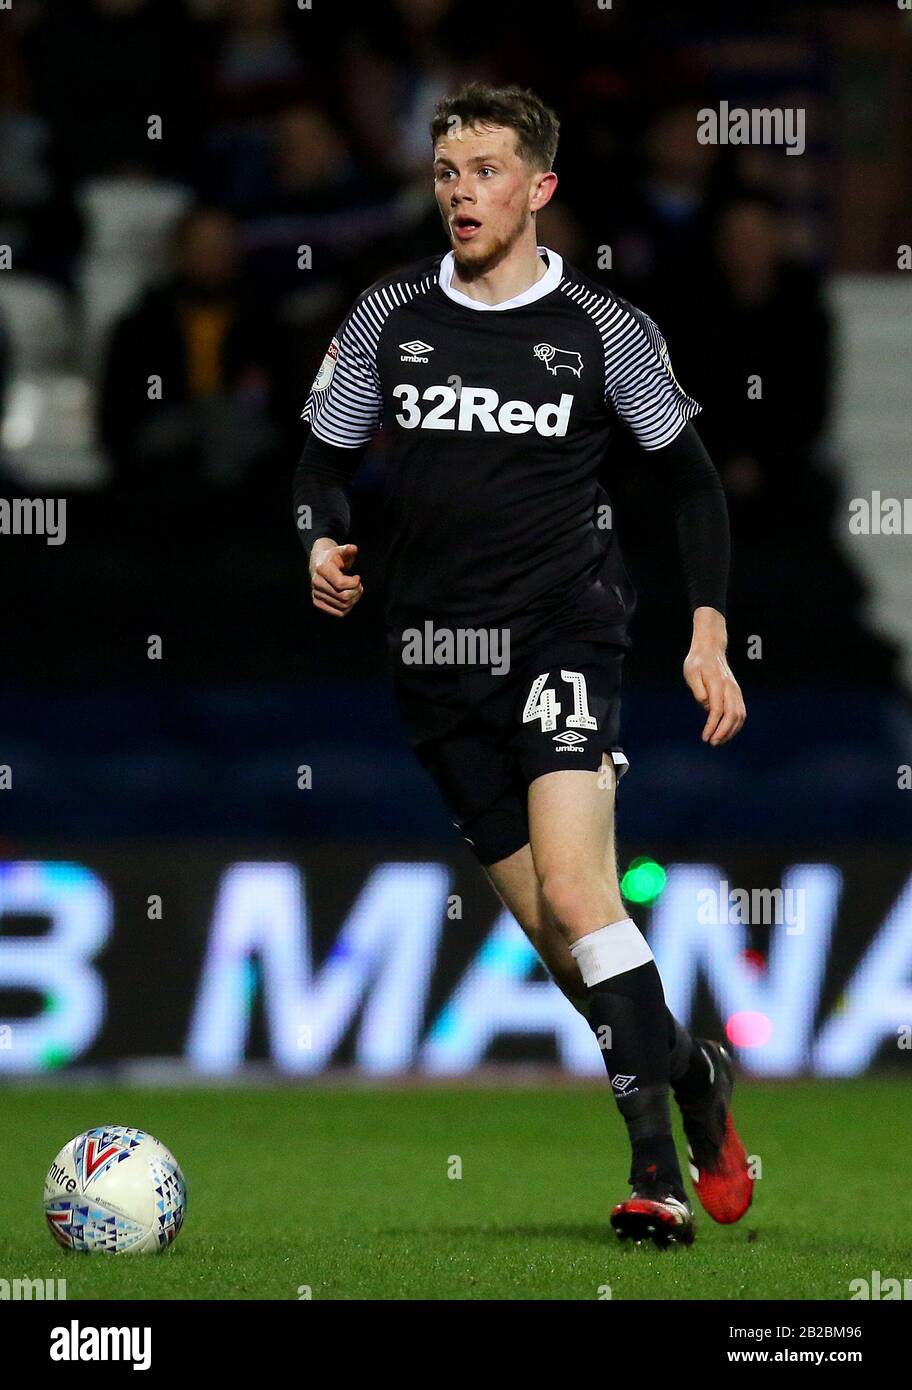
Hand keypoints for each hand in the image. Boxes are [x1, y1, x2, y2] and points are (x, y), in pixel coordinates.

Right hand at [310, 540, 362, 617]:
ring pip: (342, 606)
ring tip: (356, 591)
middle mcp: (316, 582)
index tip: (357, 577)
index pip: (340, 584)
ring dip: (354, 600)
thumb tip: (353, 548)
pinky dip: (348, 608)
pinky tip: (350, 599)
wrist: (319, 563)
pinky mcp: (317, 602)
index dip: (354, 583)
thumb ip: (348, 549)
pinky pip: (338, 613)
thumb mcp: (340, 550)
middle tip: (359, 586)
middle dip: (357, 592)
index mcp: (322, 569)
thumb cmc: (333, 557)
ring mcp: (316, 594)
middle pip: (343, 597)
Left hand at [682, 608, 745, 745]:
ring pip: (739, 715)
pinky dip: (736, 725)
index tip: (705, 737)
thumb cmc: (697, 663)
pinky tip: (726, 733)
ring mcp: (735, 691)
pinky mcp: (737, 694)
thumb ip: (697, 688)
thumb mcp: (691, 672)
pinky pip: (740, 712)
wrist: (710, 650)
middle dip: (723, 732)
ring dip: (731, 731)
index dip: (712, 726)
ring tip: (718, 741)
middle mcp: (730, 688)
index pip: (717, 710)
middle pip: (732, 715)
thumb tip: (705, 703)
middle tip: (712, 743)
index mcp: (717, 684)